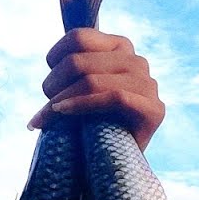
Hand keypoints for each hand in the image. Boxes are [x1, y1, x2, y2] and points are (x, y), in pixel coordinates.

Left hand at [29, 28, 163, 150]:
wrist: (116, 162)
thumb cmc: (90, 123)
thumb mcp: (77, 89)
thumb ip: (69, 70)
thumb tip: (49, 59)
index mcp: (119, 47)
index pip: (78, 38)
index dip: (54, 58)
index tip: (48, 83)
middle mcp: (136, 60)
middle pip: (78, 62)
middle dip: (52, 86)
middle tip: (44, 109)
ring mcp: (148, 84)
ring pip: (91, 80)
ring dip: (60, 100)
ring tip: (46, 117)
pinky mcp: (154, 109)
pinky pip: (112, 98)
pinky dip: (81, 106)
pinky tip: (62, 113)